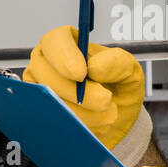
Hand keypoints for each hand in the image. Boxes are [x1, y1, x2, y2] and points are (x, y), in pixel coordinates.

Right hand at [24, 26, 151, 166]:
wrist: (118, 116)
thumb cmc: (118, 85)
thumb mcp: (128, 69)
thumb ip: (116, 63)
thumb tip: (94, 67)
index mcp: (65, 42)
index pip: (54, 42)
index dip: (64, 57)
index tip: (81, 74)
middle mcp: (46, 62)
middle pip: (46, 73)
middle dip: (76, 91)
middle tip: (104, 100)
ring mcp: (39, 87)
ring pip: (48, 99)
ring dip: (80, 111)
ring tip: (107, 113)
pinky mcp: (40, 111)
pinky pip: (50, 119)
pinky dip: (75, 124)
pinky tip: (95, 123)